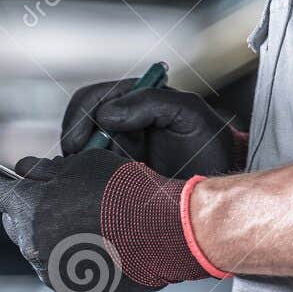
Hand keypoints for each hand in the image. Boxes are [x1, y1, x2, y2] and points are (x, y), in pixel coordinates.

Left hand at [0, 151, 227, 291]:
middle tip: (54, 197)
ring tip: (80, 222)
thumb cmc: (127, 193)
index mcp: (30, 208)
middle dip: (26, 207)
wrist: (166, 233)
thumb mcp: (84, 165)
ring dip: (46, 233)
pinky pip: (56, 269)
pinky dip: (66, 257)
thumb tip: (21, 171)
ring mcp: (50, 272)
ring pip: (34, 247)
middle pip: (13, 221)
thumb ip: (43, 170)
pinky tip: (91, 245)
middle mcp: (32, 244)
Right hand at [61, 80, 244, 177]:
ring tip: (93, 181)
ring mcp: (117, 150)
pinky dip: (85, 182)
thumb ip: (152, 102)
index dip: (80, 118)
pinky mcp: (114, 176)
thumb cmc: (211, 150)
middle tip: (76, 166)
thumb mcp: (190, 115)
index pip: (93, 99)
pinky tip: (96, 191)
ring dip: (80, 166)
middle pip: (79, 125)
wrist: (217, 193)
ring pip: (80, 153)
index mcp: (137, 100)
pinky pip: (87, 176)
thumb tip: (106, 114)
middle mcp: (123, 122)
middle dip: (74, 144)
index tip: (77, 144)